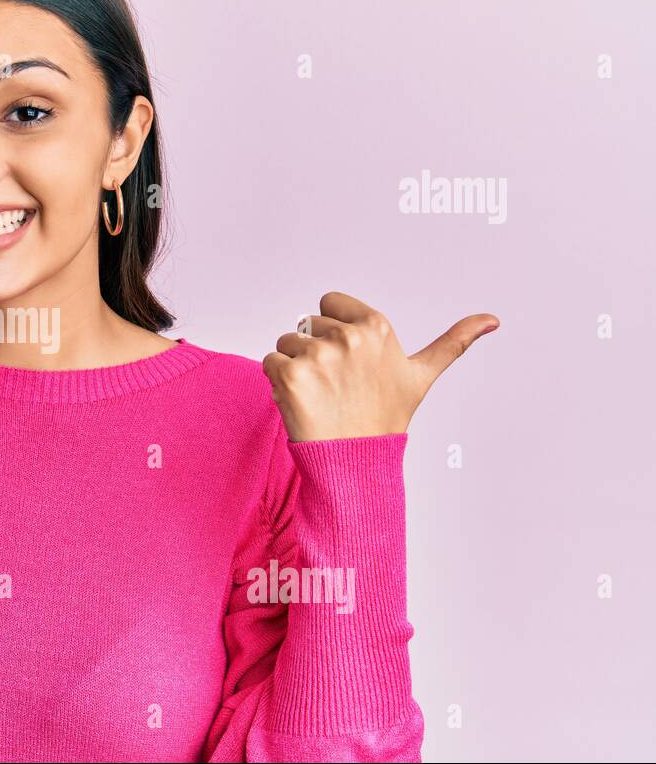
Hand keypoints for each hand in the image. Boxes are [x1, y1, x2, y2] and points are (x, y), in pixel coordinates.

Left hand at [262, 291, 498, 441]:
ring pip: (285, 343)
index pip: (328, 303)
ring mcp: (318, 355)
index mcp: (375, 325)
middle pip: (305, 324)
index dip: (333, 331)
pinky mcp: (290, 375)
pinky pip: (269, 363)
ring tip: (321, 395)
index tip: (350, 362)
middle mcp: (348, 336)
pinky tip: (302, 402)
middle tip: (337, 385)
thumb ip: (454, 342)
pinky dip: (278, 382)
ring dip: (295, 367)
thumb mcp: (421, 375)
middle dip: (315, 351)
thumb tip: (493, 319)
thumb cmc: (385, 416)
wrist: (355, 460)